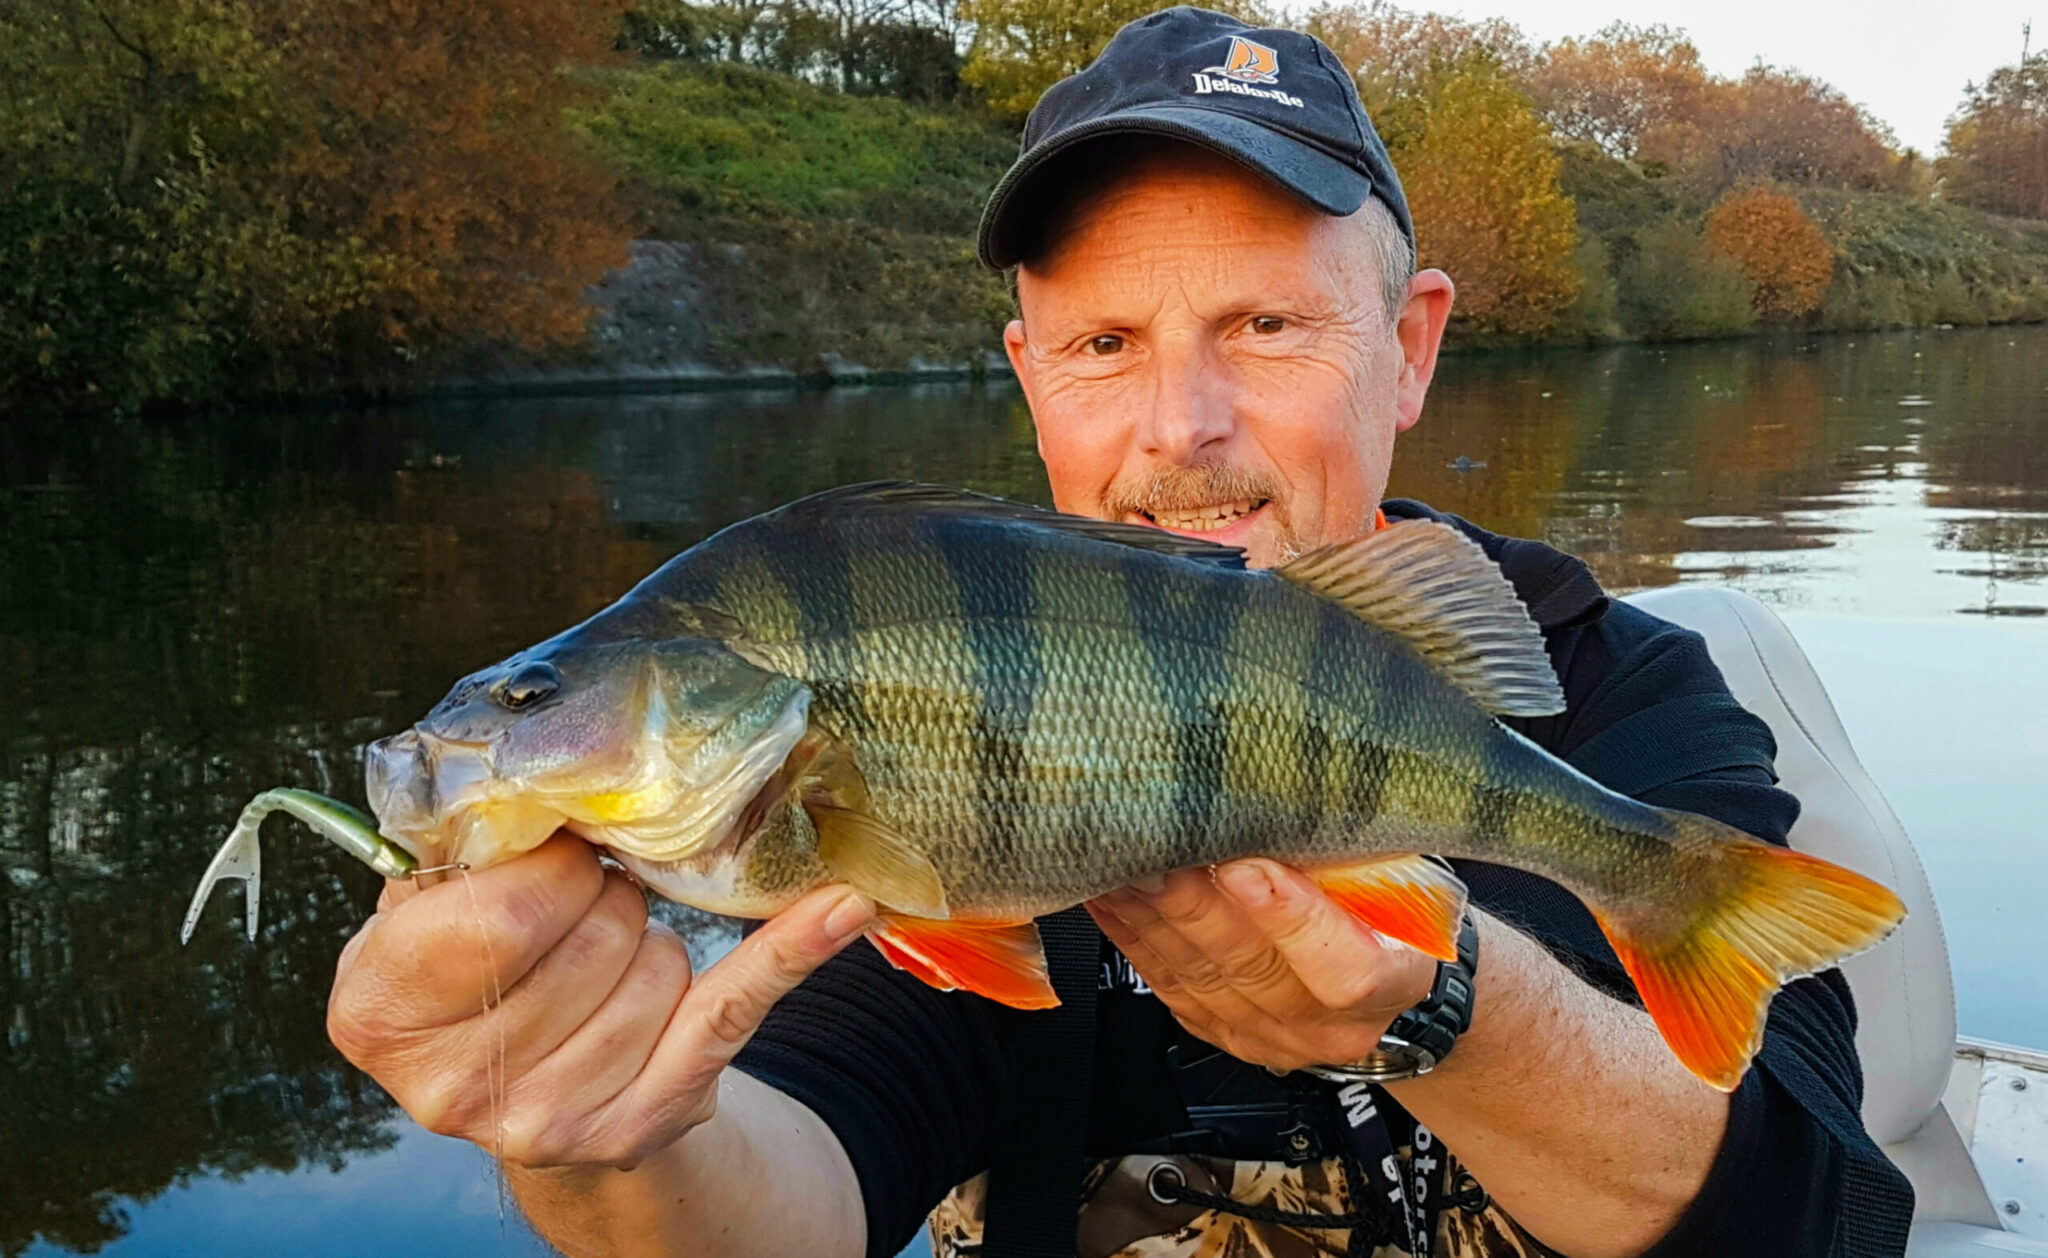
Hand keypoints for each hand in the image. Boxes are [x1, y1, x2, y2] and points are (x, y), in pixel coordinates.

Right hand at [327, 833, 873, 1169]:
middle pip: (589, 933)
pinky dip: (791, 952)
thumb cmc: (485, 973)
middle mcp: (452, 1086)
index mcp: (377, 1009)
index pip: (501, 913)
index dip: (547, 868)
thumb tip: (542, 760)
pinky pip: (735, 1006)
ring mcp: (550, 1119)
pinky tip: (841, 906)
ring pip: (658, 964)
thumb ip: (462, 843)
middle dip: (603, 898)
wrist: (539, 1097)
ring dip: (652, 943)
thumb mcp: (434, 908)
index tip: (560, 852)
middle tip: (589, 907)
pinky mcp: (643, 1121)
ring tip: (615, 961)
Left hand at [1086, 859, 1438, 1072]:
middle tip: (1155, 849)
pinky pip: (1170, 986)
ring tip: (1120, 863)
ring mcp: (1270, 1036)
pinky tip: (1109, 898)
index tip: (1247, 866)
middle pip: (1252, 968)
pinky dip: (1134, 937)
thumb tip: (1290, 787)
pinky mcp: (1222, 1031)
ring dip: (1151, 917)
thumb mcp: (1405, 874)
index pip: (1343, 970)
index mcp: (1391, 982)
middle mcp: (1329, 1025)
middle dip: (1193, 904)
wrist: (1392, 974)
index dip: (1292, 921)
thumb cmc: (1398, 907)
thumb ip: (1354, 853)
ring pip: (1201, 977)